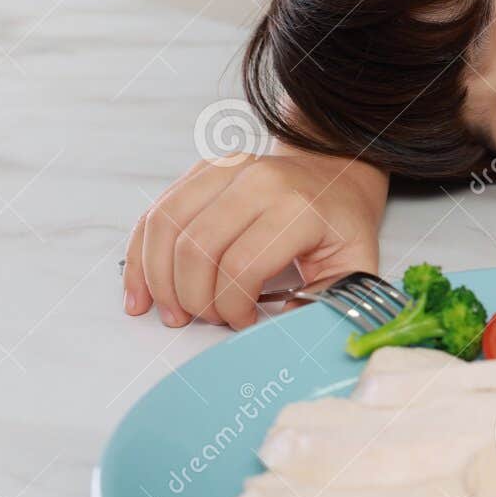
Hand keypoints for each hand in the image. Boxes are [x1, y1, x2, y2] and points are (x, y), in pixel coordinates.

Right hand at [123, 150, 388, 329]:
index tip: (243, 323)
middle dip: (194, 298)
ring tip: (171, 313)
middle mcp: (257, 181)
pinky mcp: (201, 170)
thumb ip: (328, 301)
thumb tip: (284, 327)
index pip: (242, 266)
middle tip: (209, 319)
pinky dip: (142, 256)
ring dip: (159, 280)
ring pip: (166, 228)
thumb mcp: (354, 264)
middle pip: (197, 249)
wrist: (332, 172)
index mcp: (298, 207)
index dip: (233, 306)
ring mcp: (225, 169)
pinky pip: (157, 214)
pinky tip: (141, 291)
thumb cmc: (341, 223)